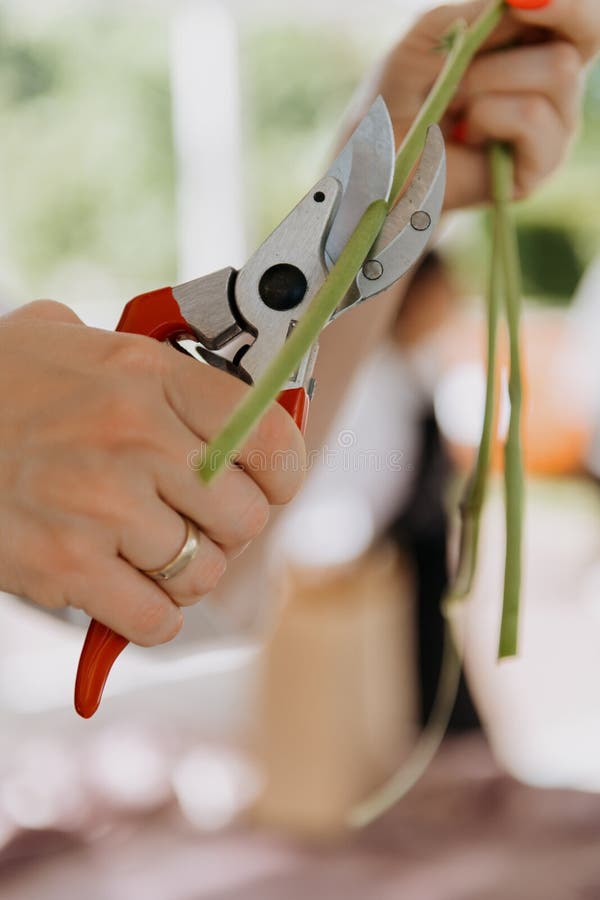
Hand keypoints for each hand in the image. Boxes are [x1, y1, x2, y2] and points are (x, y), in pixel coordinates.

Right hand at [0, 301, 304, 644]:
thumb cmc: (0, 386)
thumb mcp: (75, 344)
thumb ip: (156, 362)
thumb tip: (235, 389)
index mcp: (149, 374)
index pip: (269, 436)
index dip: (282, 473)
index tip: (267, 484)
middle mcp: (136, 436)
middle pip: (245, 516)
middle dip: (226, 529)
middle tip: (193, 522)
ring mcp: (102, 504)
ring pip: (204, 572)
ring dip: (185, 573)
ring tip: (147, 553)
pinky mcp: (67, 566)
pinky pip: (157, 618)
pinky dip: (150, 617)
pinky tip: (124, 591)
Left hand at [365, 0, 599, 207]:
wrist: (379, 157)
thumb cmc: (404, 92)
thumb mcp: (433, 34)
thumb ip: (481, 10)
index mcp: (539, 45)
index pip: (583, 15)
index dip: (570, 0)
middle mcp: (556, 87)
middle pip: (584, 35)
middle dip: (526, 26)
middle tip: (484, 36)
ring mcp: (554, 128)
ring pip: (557, 70)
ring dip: (487, 77)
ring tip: (454, 101)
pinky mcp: (540, 166)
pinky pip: (531, 115)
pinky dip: (488, 114)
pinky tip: (467, 133)